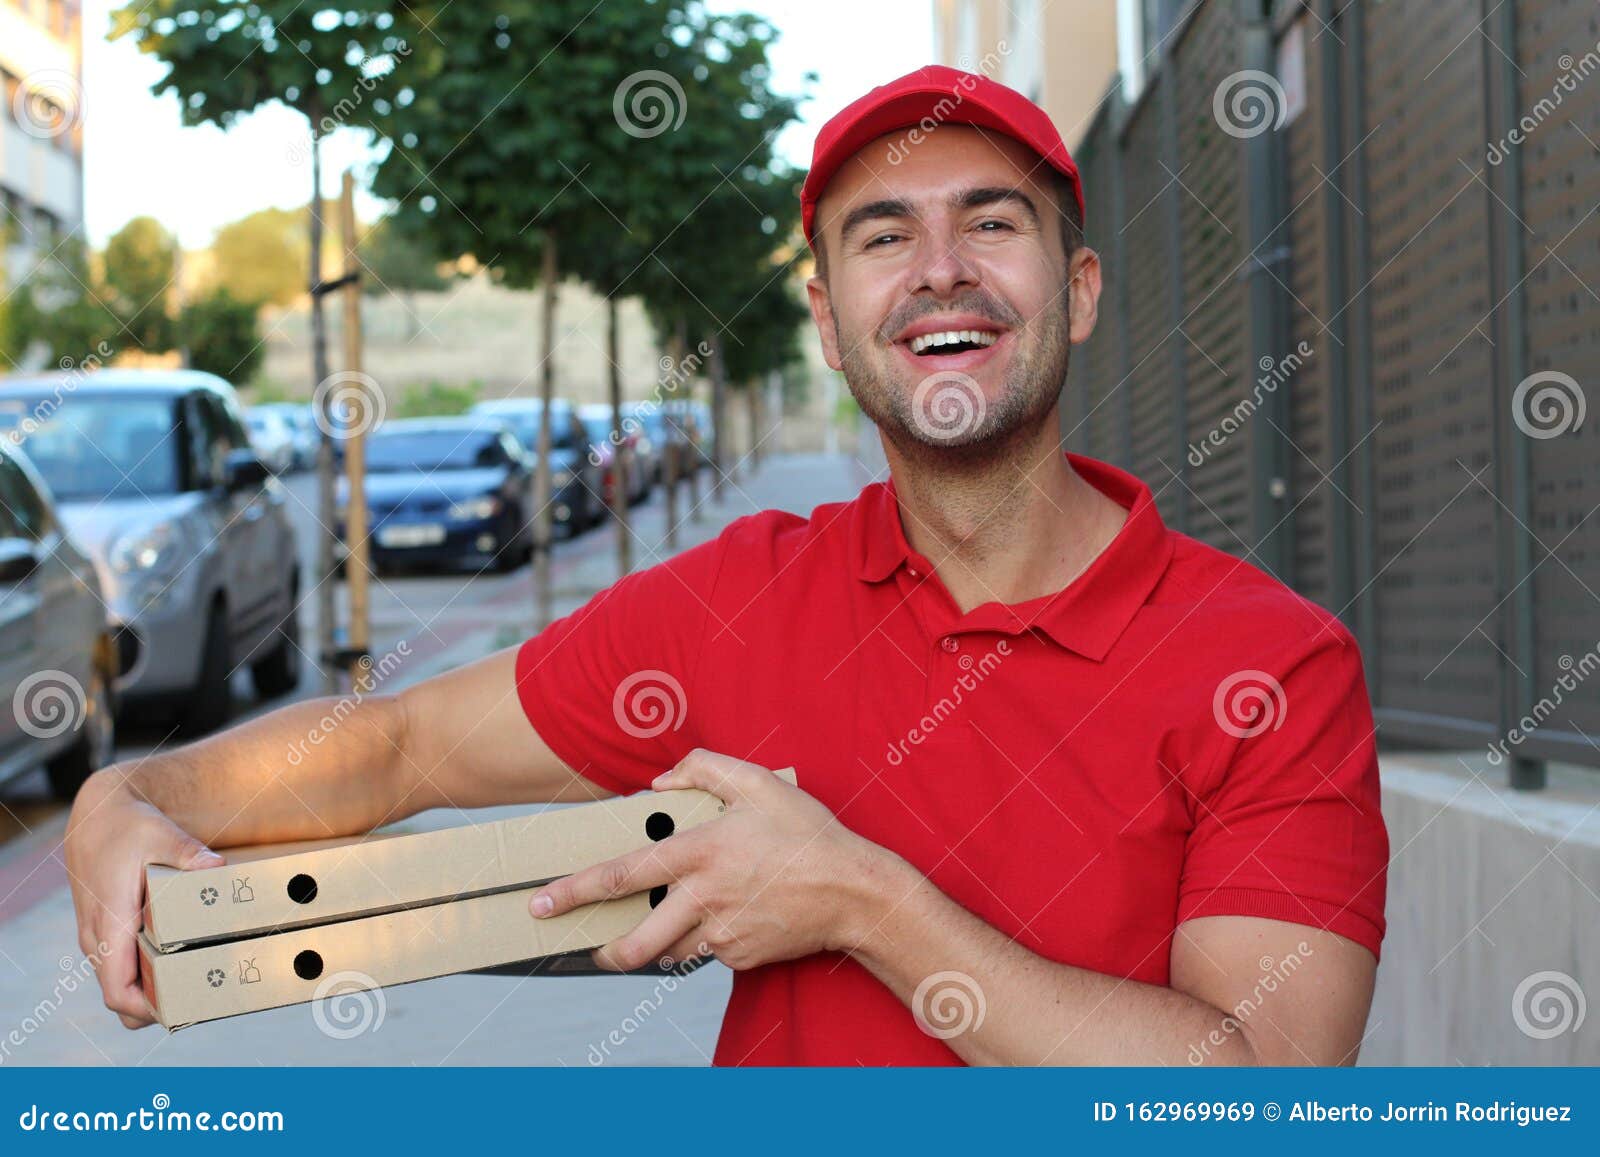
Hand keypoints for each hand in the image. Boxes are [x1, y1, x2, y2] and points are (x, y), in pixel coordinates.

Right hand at [63, 768, 225, 1027]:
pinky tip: (180, 963)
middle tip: (203, 1002)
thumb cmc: (126, 826)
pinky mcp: (106, 930)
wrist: (97, 814)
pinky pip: (121, 966)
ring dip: (152, 991)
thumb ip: (187, 852)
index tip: (182, 1011)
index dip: (147, 1010)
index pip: (117, 989)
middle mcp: (99, 937)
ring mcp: (99, 936)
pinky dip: (145, 974)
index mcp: (110, 923)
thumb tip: (216, 866)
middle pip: (120, 996)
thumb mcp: (159, 833)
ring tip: (199, 985)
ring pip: (120, 983)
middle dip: (157, 1007)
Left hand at [529, 749, 897, 971]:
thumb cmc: (807, 834)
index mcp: (701, 854)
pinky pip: (709, 952)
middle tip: (592, 946)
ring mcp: (722, 935)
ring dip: (660, 942)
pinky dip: (708, 939)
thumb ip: (704, 770)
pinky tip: (734, 916)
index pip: (623, 875)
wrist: (856, 892)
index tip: (541, 902)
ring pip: (670, 950)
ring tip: (673, 923)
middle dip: (604, 949)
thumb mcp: (760, 784)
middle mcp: (704, 899)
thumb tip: (659, 783)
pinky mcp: (740, 958)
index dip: (575, 890)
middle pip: (635, 941)